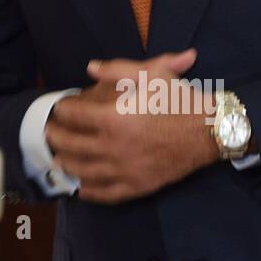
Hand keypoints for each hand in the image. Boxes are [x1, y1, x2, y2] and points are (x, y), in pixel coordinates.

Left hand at [44, 49, 217, 204]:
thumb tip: (90, 68)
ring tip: (58, 158)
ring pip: (83, 171)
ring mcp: (125, 169)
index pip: (73, 115)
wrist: (210, 130)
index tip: (60, 106)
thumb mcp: (150, 73)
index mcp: (113, 118)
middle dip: (56, 136)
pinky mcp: (138, 185)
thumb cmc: (179, 99)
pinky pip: (107, 193)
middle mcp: (114, 147)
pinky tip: (81, 188)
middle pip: (71, 144)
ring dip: (66, 164)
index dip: (62, 109)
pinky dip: (91, 192)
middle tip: (50, 131)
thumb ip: (116, 69)